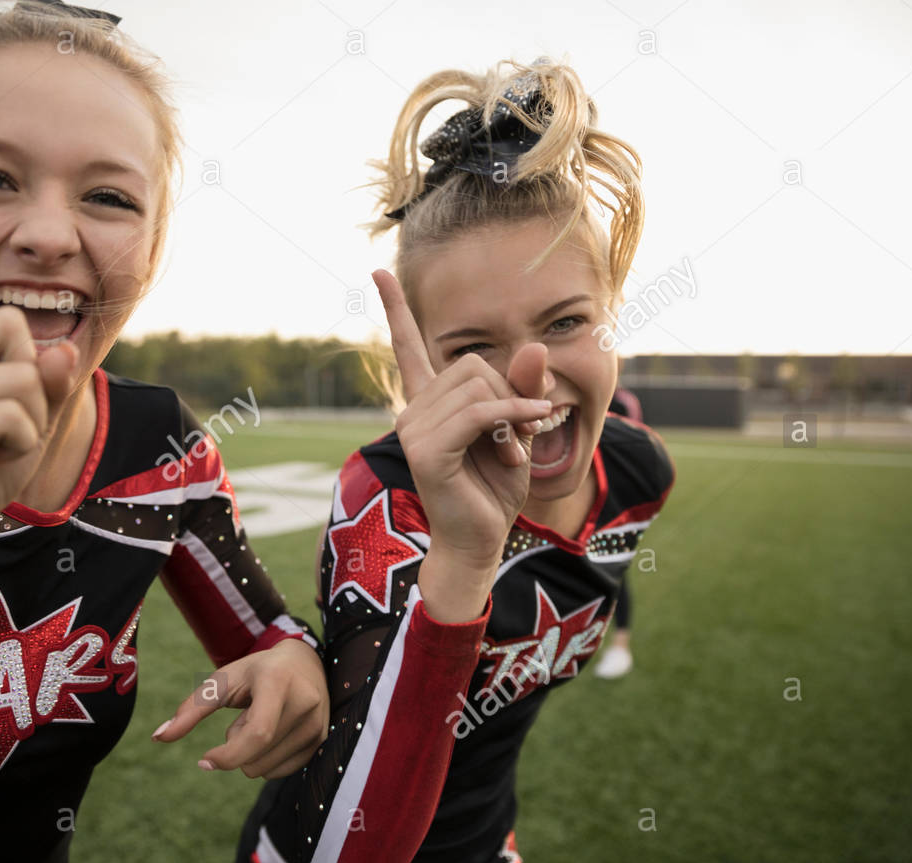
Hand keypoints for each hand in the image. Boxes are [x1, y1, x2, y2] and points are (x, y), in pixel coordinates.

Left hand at [151, 639, 328, 778]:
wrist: (303, 663)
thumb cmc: (254, 672)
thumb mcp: (221, 682)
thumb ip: (190, 710)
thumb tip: (158, 737)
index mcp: (277, 682)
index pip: (256, 734)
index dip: (227, 756)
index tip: (204, 760)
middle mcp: (304, 703)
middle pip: (254, 758)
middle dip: (234, 747)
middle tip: (243, 718)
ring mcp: (315, 725)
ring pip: (264, 770)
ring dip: (250, 754)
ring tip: (261, 722)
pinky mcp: (320, 741)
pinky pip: (278, 773)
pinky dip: (264, 760)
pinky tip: (273, 733)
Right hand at [374, 269, 550, 616]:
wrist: (480, 541)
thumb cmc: (495, 488)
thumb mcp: (518, 428)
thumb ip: (522, 387)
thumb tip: (533, 344)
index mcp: (430, 404)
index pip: (407, 347)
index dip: (394, 310)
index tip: (379, 271)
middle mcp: (415, 411)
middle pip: (471, 365)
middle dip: (508, 392)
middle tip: (520, 431)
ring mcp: (415, 429)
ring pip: (477, 387)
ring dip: (511, 413)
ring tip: (513, 449)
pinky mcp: (427, 451)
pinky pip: (477, 413)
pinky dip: (508, 417)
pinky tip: (523, 434)